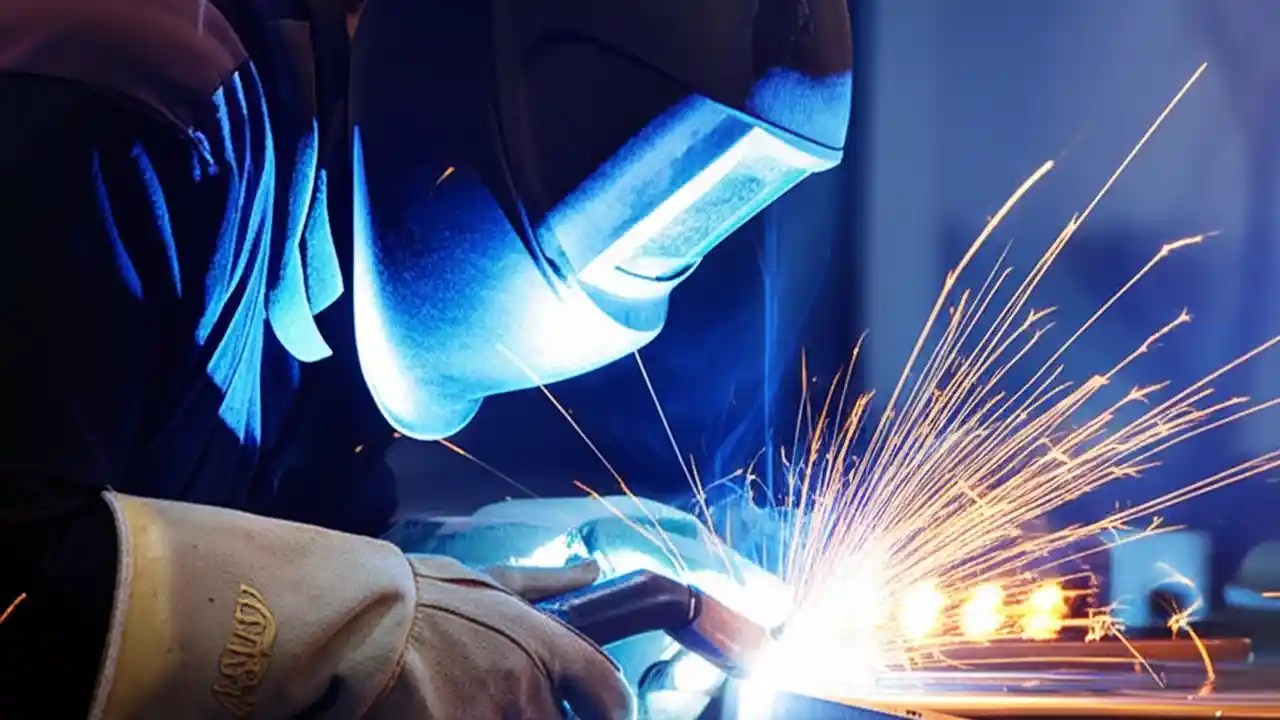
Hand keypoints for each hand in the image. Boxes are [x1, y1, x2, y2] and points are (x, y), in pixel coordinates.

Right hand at [389, 555, 634, 719]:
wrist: (360, 620)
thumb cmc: (425, 596)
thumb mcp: (493, 581)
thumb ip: (549, 583)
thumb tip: (593, 569)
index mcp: (547, 645)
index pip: (610, 694)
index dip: (613, 712)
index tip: (601, 714)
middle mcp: (529, 689)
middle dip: (543, 716)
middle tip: (512, 702)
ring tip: (473, 703)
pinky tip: (448, 713)